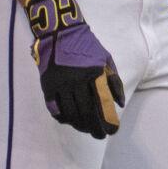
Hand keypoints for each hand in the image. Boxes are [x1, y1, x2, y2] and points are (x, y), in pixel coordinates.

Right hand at [25, 0, 124, 138]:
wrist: (61, 32)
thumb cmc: (87, 47)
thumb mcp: (106, 60)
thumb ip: (114, 82)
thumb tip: (119, 104)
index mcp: (94, 74)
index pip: (103, 104)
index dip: (108, 120)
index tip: (113, 130)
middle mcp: (77, 81)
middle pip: (86, 112)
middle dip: (94, 127)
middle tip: (100, 135)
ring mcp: (61, 84)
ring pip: (70, 112)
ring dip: (79, 125)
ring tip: (86, 129)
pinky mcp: (48, 85)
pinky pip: (54, 107)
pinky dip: (62, 117)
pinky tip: (68, 121)